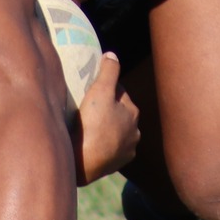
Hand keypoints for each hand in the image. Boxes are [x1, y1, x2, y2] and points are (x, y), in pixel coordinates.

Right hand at [73, 53, 139, 183]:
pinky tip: (93, 143)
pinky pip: (111, 149)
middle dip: (108, 109)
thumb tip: (112, 55)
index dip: (105, 88)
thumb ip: (108, 71)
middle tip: (88, 108)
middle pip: (119, 113)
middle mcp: (135, 132)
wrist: (84, 162)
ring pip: (116, 132)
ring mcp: (127, 150)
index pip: (119, 92)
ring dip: (107, 128)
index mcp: (133, 112)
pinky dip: (104, 144)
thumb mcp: (99, 91)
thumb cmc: (92, 124)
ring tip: (89, 126)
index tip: (91, 90)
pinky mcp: (117, 164)